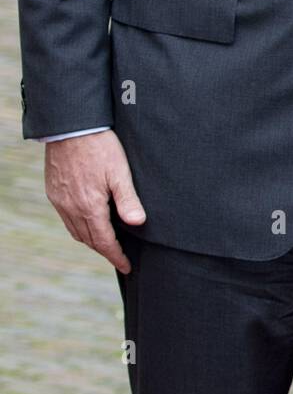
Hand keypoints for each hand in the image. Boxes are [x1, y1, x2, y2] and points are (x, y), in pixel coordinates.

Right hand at [44, 131, 146, 273]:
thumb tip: (138, 224)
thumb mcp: (120, 172)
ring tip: (106, 243)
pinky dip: (78, 226)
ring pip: (76, 231)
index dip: (116, 256)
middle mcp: (71, 208)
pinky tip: (87, 221)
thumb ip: (128, 200)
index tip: (126, 266)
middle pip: (89, 240)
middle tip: (118, 256)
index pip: (104, 242)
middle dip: (105, 250)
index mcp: (90, 207)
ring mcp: (60, 201)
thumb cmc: (100, 146)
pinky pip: (66, 218)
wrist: (71, 127)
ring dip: (91, 240)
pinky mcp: (54, 191)